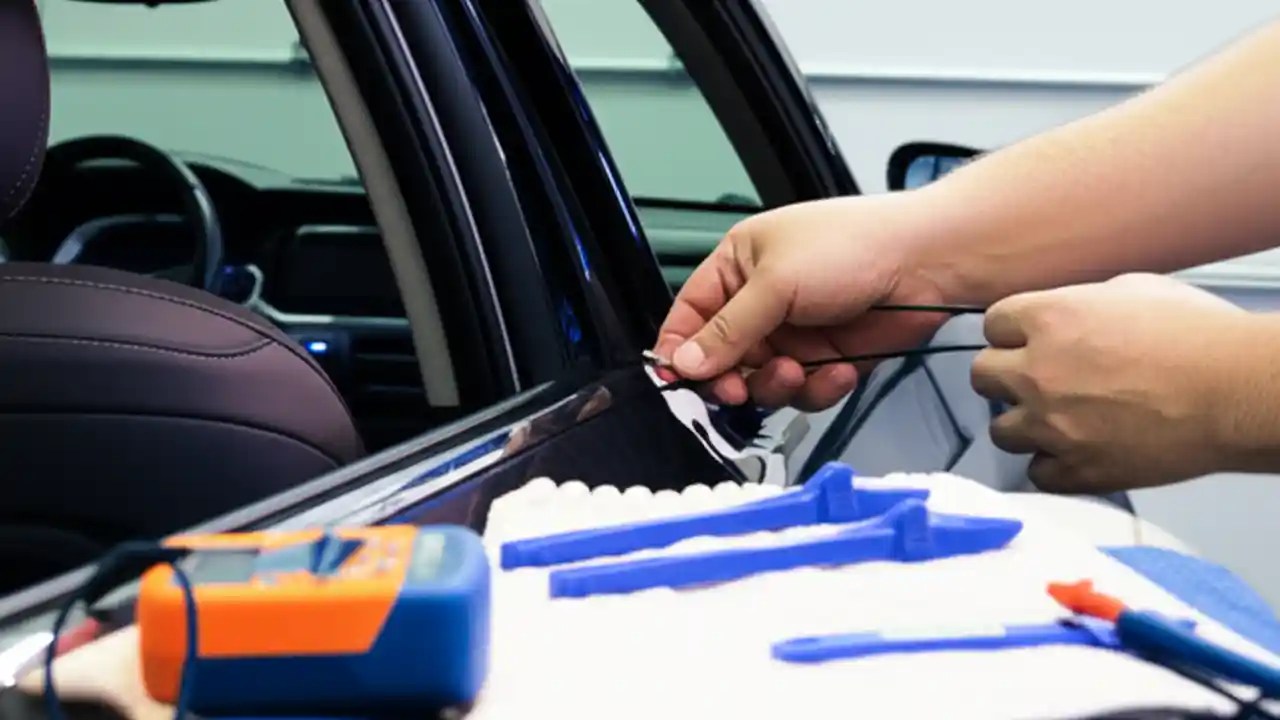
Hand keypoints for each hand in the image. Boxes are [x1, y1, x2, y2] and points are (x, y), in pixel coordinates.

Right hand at [654, 193, 953, 409]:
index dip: (681, 350)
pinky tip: (837, 370)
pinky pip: (804, 393)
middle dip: (730, 378)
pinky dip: (818, 389)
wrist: (927, 261)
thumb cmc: (854, 244)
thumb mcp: (776, 282)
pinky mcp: (827, 360)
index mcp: (738, 266)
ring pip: (761, 383)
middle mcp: (762, 302)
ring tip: (797, 370)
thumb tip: (684, 362)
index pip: (690, 315)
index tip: (678, 378)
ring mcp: (795, 334)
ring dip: (776, 385)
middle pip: (722, 359)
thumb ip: (727, 329)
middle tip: (736, 388)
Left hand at [971, 273, 1252, 492]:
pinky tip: (1077, 452)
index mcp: (1048, 319)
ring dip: (1024, 424)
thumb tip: (1068, 314)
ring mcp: (1051, 425)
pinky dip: (1052, 465)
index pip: (992, 325)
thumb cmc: (1200, 337)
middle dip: (1007, 376)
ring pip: (1000, 431)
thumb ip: (1083, 302)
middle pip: (982, 376)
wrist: (1236, 391)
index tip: (1025, 342)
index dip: (1012, 334)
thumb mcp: (1135, 290)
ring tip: (1059, 421)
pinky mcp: (1075, 469)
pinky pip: (1036, 473)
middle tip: (1037, 381)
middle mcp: (1037, 371)